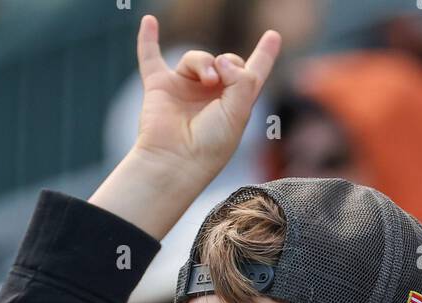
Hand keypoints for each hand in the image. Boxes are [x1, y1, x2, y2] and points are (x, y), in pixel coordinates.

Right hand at [133, 12, 281, 185]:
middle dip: (229, 63)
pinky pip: (150, 57)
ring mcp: (184, 90)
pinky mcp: (159, 87)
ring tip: (207, 80)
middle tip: (221, 80)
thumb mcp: (239, 113)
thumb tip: (220, 60)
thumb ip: (242, 79)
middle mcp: (211, 95)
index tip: (274, 36)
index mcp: (235, 104)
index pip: (253, 73)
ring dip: (203, 62)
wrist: (175, 160)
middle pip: (227, 60)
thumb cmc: (211, 145)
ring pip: (197, 57)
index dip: (264, 54)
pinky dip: (147, 40)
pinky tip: (149, 22)